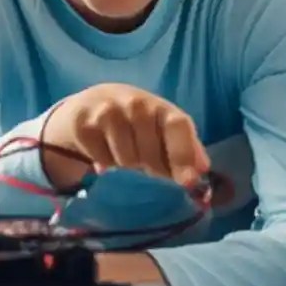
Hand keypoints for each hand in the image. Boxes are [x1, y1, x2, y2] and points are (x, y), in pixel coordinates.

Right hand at [41, 84, 210, 191]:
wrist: (86, 107)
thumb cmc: (132, 122)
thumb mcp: (160, 128)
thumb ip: (185, 147)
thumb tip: (203, 169)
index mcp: (158, 105)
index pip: (178, 124)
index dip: (184, 154)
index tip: (188, 182)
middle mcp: (134, 103)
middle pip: (150, 153)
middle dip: (152, 169)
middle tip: (146, 166)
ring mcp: (106, 112)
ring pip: (125, 161)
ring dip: (126, 166)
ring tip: (123, 154)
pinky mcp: (83, 125)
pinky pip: (102, 161)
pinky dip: (104, 164)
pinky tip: (103, 153)